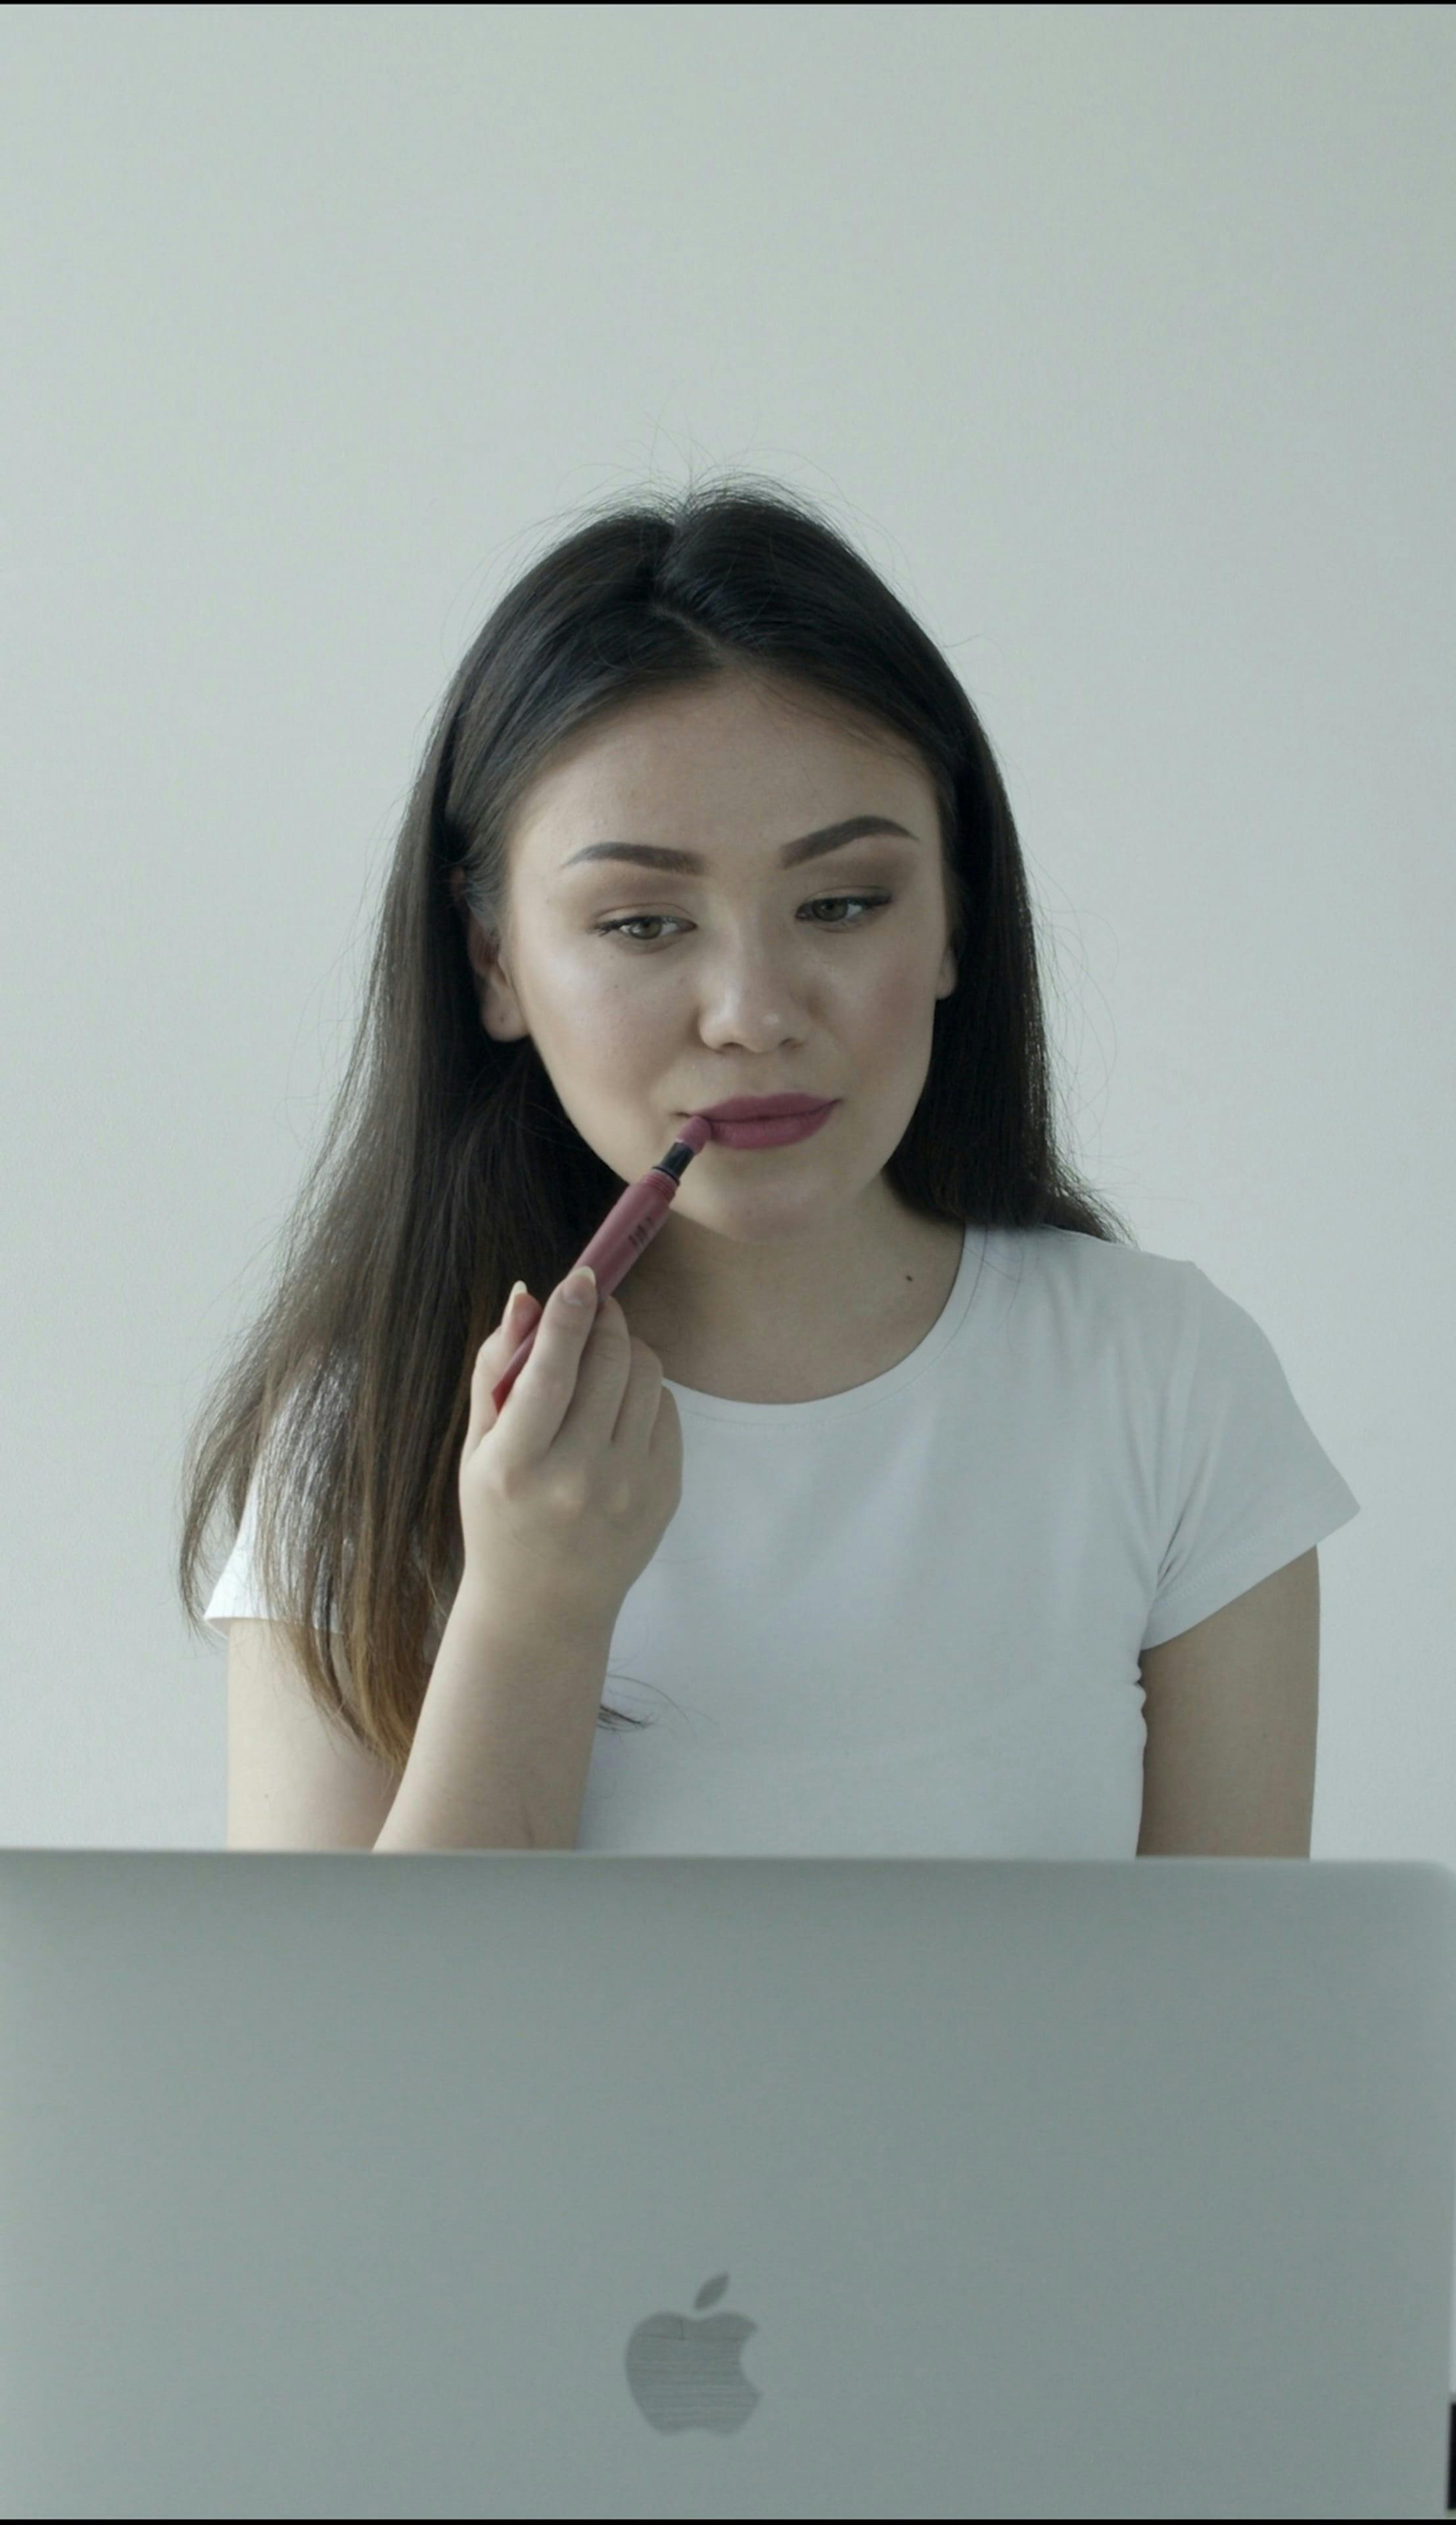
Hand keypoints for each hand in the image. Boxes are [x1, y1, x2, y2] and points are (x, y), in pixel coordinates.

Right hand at [457, 1270, 682, 1635]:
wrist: (543, 1608)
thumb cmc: (500, 1519)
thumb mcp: (477, 1452)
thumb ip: (496, 1373)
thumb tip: (525, 1298)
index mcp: (516, 1466)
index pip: (550, 1374)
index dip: (569, 1316)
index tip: (583, 1275)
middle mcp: (576, 1478)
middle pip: (610, 1362)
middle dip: (605, 1320)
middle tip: (594, 1308)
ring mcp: (627, 1489)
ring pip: (647, 1376)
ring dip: (626, 1351)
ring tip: (602, 1363)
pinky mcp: (664, 1493)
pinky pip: (666, 1409)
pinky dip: (644, 1394)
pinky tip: (618, 1413)